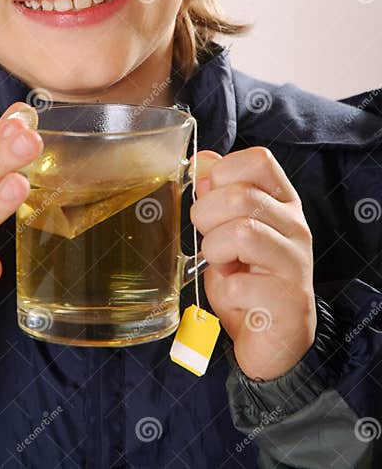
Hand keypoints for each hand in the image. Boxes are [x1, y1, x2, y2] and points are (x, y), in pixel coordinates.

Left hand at [189, 147, 316, 380]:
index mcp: (280, 201)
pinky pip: (238, 283)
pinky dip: (224, 291)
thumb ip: (216, 193)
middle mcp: (295, 226)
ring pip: (242, 233)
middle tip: (210, 242)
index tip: (213, 199)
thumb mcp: (225, 228)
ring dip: (215, 253)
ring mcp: (295, 262)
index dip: (223, 174)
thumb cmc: (246, 278)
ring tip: (222, 267)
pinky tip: (235, 296)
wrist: (270, 339)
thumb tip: (202, 162)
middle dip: (206, 218)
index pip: (258, 160)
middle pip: (240, 196)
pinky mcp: (289, 300)